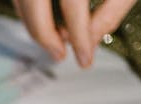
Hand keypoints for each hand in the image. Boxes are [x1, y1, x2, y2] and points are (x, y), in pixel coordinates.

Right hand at [12, 0, 138, 67]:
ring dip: (34, 23)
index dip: (79, 35)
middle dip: (44, 33)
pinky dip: (28, 8)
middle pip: (33, 0)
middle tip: (60, 55)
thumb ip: (112, 11)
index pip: (72, 3)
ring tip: (55, 40)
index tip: (84, 60)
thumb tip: (90, 43)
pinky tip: (46, 21)